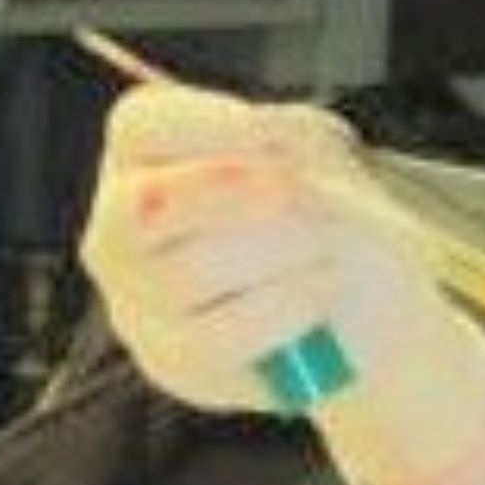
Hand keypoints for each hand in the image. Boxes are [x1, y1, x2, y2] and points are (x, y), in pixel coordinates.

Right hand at [81, 84, 484, 484]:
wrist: (365, 295)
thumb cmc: (326, 208)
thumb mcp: (323, 154)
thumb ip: (293, 137)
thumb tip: (273, 137)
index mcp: (148, 152)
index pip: (143, 125)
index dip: (208, 126)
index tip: (271, 134)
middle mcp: (119, 224)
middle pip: (145, 207)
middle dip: (236, 198)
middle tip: (304, 197)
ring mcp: (134, 297)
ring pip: (186, 275)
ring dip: (278, 254)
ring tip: (326, 248)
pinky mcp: (170, 360)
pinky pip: (217, 338)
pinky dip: (285, 309)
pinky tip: (320, 291)